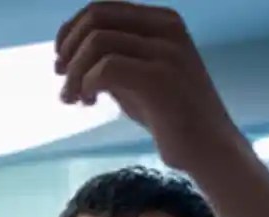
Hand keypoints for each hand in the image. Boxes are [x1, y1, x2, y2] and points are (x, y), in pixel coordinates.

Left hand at [54, 2, 246, 174]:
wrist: (208, 149)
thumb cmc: (170, 117)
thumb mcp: (138, 76)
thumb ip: (112, 57)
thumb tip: (69, 51)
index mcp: (163, 21)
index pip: (102, 8)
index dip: (71, 31)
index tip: (61, 61)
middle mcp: (167, 29)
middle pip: (96, 18)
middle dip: (68, 48)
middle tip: (61, 78)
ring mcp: (167, 52)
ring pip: (97, 42)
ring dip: (74, 73)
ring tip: (72, 99)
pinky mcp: (160, 79)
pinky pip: (106, 69)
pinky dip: (86, 84)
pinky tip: (89, 103)